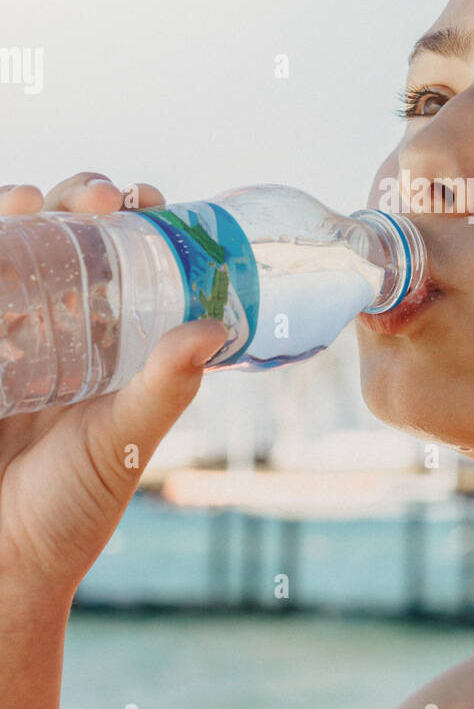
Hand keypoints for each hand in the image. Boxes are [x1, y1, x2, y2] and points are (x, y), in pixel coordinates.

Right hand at [0, 173, 226, 604]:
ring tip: (29, 202)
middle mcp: (53, 330)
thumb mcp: (125, 441)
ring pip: (8, 253)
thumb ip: (165, 388)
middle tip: (97, 196)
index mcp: (104, 343)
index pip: (122, 259)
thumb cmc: (69, 512)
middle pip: (63, 238)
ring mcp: (0, 340)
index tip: (147, 198)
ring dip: (19, 214)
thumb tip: (216, 327)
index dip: (133, 219)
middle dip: (76, 200)